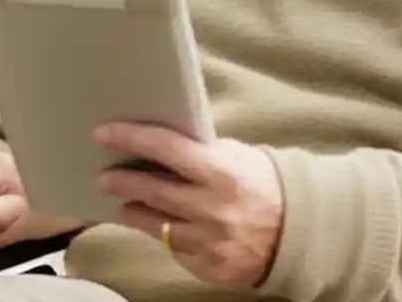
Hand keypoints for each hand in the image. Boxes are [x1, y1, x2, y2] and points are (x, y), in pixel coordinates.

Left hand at [95, 123, 284, 287]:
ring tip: (125, 202)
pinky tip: (159, 225)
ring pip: (156, 225)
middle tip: (103, 176)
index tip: (103, 133)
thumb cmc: (261, 184)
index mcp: (221, 171)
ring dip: (134, 212)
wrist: (298, 232)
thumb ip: (200, 150)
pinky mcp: (209, 268)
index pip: (166, 148)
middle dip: (121, 181)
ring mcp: (210, 242)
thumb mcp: (237, 156)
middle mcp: (213, 207)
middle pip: (152, 190)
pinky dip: (166, 236)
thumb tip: (156, 141)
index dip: (131, 138)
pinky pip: (174, 250)